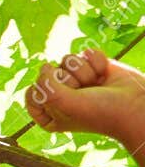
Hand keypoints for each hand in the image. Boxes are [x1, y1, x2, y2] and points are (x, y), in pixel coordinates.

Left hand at [25, 47, 144, 145]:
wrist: (135, 104)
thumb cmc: (98, 110)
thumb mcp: (64, 104)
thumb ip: (45, 85)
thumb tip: (44, 66)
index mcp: (48, 113)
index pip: (32, 93)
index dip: (47, 93)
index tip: (65, 102)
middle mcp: (60, 95)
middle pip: (49, 74)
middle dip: (70, 82)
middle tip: (86, 94)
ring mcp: (77, 79)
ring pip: (67, 60)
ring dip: (83, 72)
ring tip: (95, 85)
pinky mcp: (92, 66)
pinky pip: (85, 53)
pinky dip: (97, 62)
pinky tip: (104, 75)